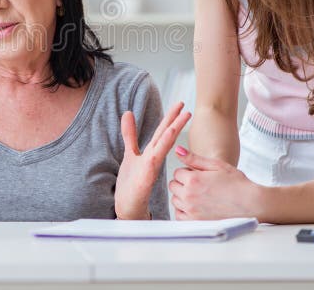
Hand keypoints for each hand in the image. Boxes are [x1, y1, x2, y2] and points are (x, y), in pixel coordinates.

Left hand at [115, 102, 190, 219]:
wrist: (130, 209)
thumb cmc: (132, 184)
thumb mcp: (130, 153)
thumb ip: (130, 134)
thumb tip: (128, 113)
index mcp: (151, 152)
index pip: (163, 132)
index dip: (171, 117)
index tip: (180, 105)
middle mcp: (154, 158)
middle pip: (166, 135)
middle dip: (175, 119)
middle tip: (185, 105)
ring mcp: (152, 166)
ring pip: (164, 144)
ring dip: (174, 129)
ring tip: (184, 115)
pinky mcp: (147, 175)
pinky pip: (156, 158)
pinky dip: (161, 146)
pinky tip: (167, 136)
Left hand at [169, 146, 260, 219]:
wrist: (252, 204)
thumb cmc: (237, 184)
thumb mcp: (217, 165)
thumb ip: (194, 158)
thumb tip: (177, 150)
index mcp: (193, 179)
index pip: (177, 172)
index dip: (188, 172)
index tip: (199, 175)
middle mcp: (189, 195)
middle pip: (173, 186)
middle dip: (183, 183)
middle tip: (199, 185)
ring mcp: (191, 210)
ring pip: (175, 200)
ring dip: (182, 197)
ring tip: (199, 196)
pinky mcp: (196, 222)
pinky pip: (179, 215)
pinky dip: (184, 211)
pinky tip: (195, 207)